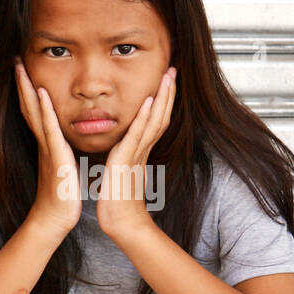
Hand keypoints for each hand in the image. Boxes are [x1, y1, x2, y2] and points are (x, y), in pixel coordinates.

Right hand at [13, 58, 81, 237]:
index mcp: (48, 144)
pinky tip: (41, 93)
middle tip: (15, 59)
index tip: (25, 69)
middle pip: (29, 105)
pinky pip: (48, 129)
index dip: (29, 89)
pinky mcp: (55, 157)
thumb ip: (62, 153)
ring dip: (27, 88)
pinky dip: (44, 110)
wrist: (55, 219)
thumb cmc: (61, 198)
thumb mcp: (62, 168)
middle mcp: (43, 142)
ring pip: (35, 112)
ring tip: (21, 66)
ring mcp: (47, 148)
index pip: (36, 111)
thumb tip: (66, 143)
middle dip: (22, 82)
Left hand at [95, 65, 175, 242]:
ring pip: (154, 121)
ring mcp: (137, 155)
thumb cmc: (120, 204)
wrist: (122, 224)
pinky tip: (148, 102)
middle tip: (173, 69)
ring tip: (168, 76)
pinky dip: (143, 118)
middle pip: (161, 115)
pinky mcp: (126, 161)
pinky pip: (137, 136)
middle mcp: (142, 150)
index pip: (155, 120)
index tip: (166, 81)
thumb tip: (122, 153)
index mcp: (140, 152)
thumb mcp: (122, 174)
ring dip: (162, 97)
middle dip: (168, 92)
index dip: (162, 100)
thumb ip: (124, 160)